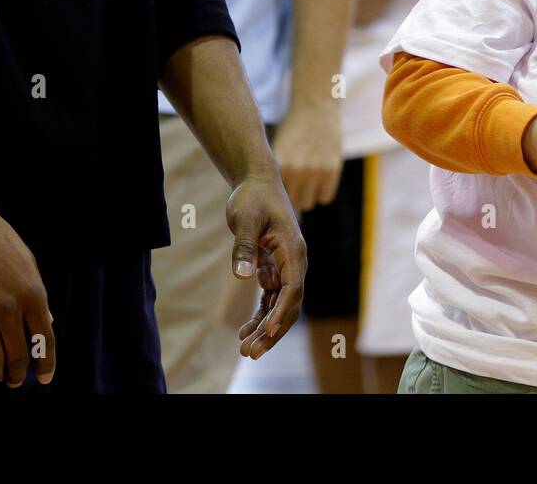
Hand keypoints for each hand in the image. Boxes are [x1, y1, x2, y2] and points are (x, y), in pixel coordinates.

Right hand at [0, 205, 55, 386]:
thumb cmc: (0, 242)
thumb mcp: (29, 264)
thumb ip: (38, 296)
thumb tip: (46, 324)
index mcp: (33, 293)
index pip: (44, 340)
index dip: (46, 365)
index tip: (43, 379)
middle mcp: (9, 306)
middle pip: (16, 356)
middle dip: (16, 376)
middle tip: (14, 382)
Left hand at [226, 174, 306, 359]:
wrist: (256, 182)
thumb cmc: (253, 197)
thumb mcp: (245, 217)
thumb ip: (244, 246)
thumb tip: (242, 275)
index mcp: (293, 250)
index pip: (293, 289)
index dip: (281, 312)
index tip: (267, 331)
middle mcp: (294, 262)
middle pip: (290, 305)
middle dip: (272, 330)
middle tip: (250, 352)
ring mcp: (286, 267)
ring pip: (281, 306)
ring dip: (266, 328)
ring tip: (245, 349)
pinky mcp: (275, 268)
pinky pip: (271, 299)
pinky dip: (261, 315)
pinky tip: (246, 330)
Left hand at [272, 97, 341, 212]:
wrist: (315, 107)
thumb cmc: (293, 131)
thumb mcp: (278, 149)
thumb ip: (277, 175)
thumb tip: (272, 204)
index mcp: (280, 165)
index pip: (277, 197)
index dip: (278, 195)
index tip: (277, 192)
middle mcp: (297, 169)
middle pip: (293, 203)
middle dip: (293, 196)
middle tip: (294, 187)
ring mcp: (316, 170)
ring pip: (309, 202)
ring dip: (307, 195)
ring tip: (306, 181)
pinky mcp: (333, 169)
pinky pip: (326, 197)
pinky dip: (322, 191)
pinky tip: (319, 178)